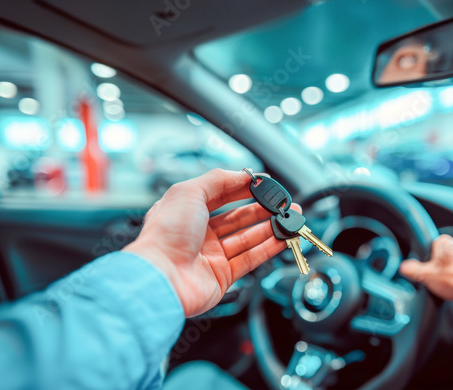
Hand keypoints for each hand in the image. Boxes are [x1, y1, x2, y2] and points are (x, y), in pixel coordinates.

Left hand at [124, 169, 297, 316]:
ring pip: (247, 238)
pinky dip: (269, 248)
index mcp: (186, 212)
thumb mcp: (189, 192)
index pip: (220, 195)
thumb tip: (243, 175)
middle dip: (262, 209)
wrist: (160, 277)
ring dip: (271, 228)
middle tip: (284, 203)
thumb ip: (218, 180)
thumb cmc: (166, 234)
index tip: (265, 185)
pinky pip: (250, 258)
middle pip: (237, 218)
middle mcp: (198, 234)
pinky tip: (284, 238)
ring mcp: (211, 256)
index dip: (243, 189)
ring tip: (291, 219)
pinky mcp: (222, 276)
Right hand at [398, 235, 452, 307]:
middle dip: (438, 268)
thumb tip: (404, 267)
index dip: (426, 260)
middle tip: (437, 280)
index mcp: (445, 242)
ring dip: (449, 274)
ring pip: (452, 264)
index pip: (430, 246)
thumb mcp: (427, 276)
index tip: (426, 270)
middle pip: (441, 256)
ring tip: (448, 286)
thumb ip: (413, 270)